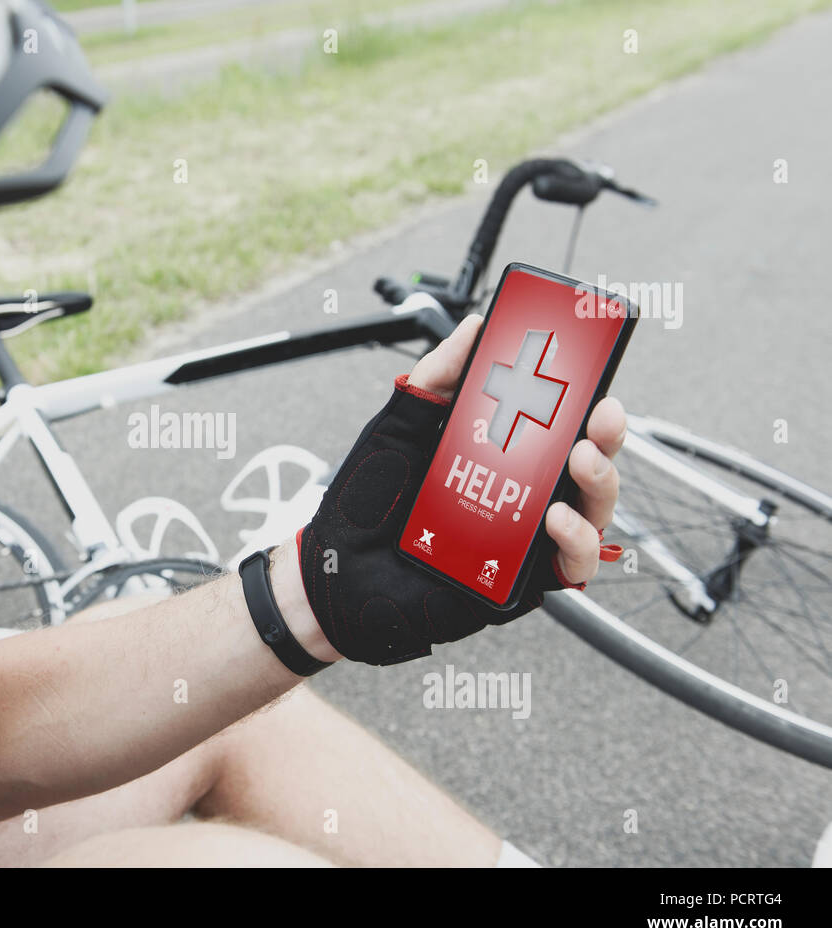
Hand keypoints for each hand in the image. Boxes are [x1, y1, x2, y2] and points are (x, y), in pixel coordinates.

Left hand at [297, 314, 625, 665]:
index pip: (560, 425)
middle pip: (590, 464)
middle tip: (600, 415)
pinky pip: (572, 568)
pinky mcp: (522, 583)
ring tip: (580, 462)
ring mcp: (526, 540)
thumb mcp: (399, 427)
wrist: (335, 573)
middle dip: (606, 436)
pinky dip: (576, 542)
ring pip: (592, 512)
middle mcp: (522, 496)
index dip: (586, 401)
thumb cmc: (366, 505)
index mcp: (502, 456)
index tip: (594, 373)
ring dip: (600, 483)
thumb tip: (474, 329)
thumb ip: (437, 378)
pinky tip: (556, 520)